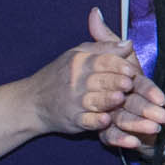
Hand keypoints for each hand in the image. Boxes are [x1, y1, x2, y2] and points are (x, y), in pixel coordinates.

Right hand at [26, 7, 164, 145]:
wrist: (33, 102)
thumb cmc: (61, 75)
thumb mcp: (79, 55)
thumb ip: (105, 48)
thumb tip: (129, 43)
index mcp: (79, 62)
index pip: (101, 61)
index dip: (117, 65)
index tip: (131, 68)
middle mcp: (76, 81)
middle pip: (99, 80)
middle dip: (115, 81)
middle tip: (130, 84)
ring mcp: (73, 102)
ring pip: (94, 100)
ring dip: (107, 100)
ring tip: (120, 98)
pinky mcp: (72, 120)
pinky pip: (85, 120)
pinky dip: (95, 121)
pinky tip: (105, 120)